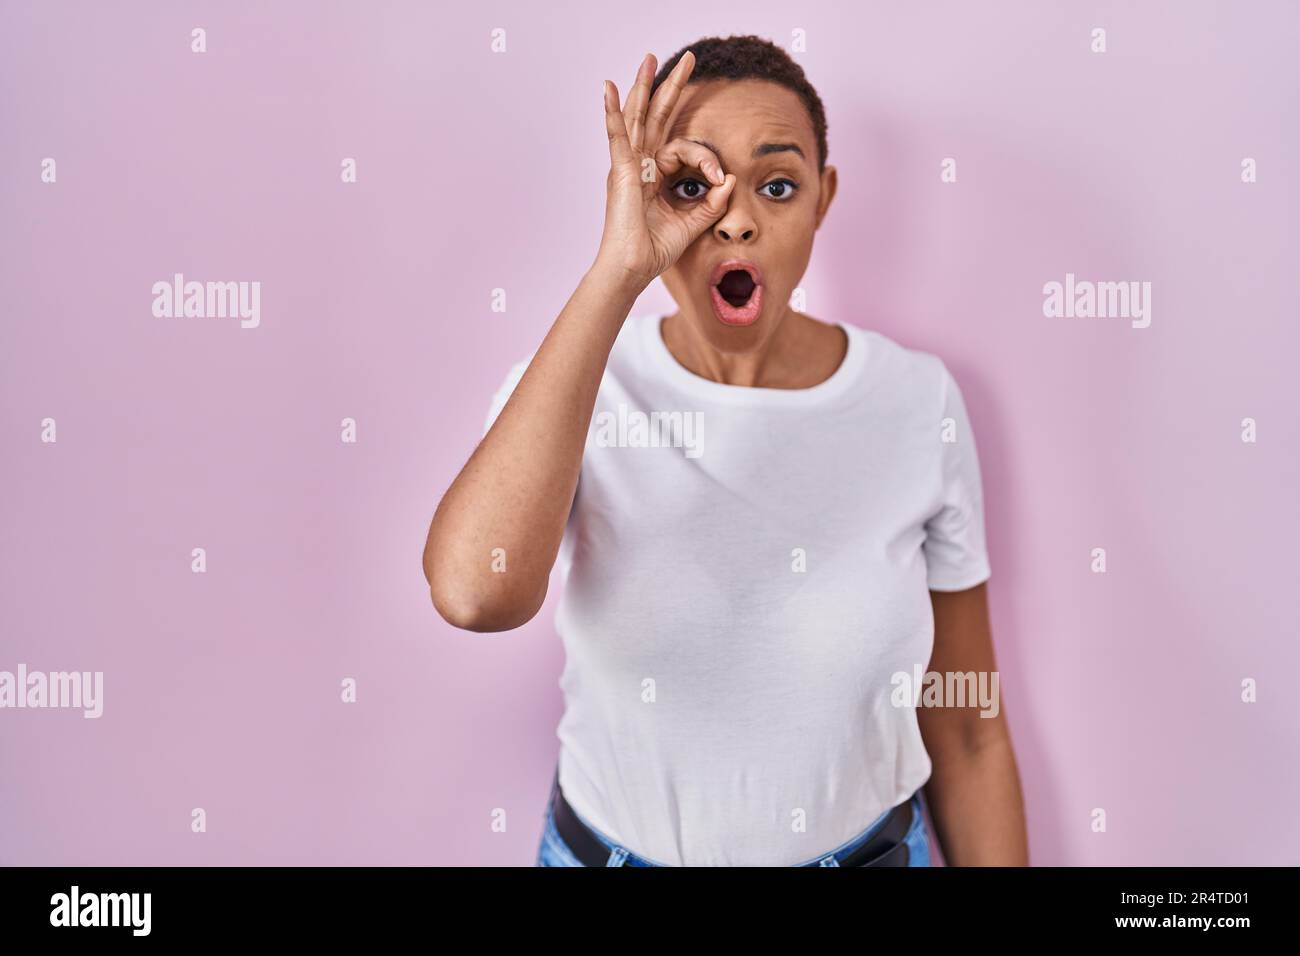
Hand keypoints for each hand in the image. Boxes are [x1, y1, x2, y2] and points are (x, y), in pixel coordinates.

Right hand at [594, 51, 735, 287]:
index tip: (721, 180)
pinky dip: (612, 111)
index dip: (707, 159)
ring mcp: (628, 166)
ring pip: (638, 117)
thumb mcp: (693, 223)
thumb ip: (712, 202)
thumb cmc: (654, 251)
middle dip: (670, 87)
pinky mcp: (621, 171)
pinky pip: (617, 135)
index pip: (684, 149)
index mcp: (654, 177)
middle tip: (686, 59)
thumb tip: (731, 180)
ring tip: (649, 59)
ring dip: (644, 86)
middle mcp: (640, 166)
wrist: (633, 269)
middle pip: (656, 117)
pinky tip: (608, 88)